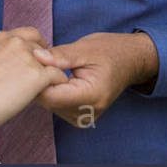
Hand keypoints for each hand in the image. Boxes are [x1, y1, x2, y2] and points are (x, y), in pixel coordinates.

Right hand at [0, 27, 67, 135]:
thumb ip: (3, 56)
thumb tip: (14, 66)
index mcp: (2, 37)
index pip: (30, 34)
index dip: (36, 47)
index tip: (35, 60)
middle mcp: (16, 42)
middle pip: (43, 47)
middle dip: (45, 61)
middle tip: (40, 76)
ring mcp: (27, 58)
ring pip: (52, 62)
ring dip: (50, 74)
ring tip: (44, 88)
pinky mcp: (37, 75)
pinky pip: (58, 76)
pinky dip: (57, 84)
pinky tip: (49, 92)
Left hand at [34, 31, 159, 127]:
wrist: (131, 60)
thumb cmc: (110, 51)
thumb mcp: (84, 48)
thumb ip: (59, 55)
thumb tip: (36, 56)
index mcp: (92, 95)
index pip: (51, 96)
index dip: (38, 79)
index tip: (36, 61)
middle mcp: (90, 112)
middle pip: (49, 103)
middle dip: (40, 83)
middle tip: (41, 61)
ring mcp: (86, 117)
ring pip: (50, 106)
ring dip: (46, 88)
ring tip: (51, 68)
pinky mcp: (82, 116)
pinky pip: (58, 107)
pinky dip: (53, 92)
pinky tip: (57, 78)